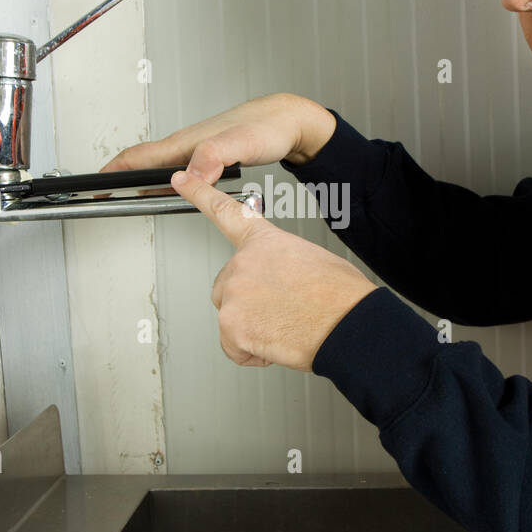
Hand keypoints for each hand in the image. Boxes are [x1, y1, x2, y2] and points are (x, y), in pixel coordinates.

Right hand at [94, 93, 335, 195]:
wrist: (289, 120)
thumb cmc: (268, 126)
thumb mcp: (242, 142)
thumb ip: (215, 155)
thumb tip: (189, 175)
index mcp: (187, 142)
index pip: (140, 156)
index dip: (113, 170)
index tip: (94, 186)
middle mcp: (188, 145)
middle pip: (144, 163)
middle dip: (119, 180)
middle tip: (103, 198)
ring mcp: (198, 152)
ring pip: (161, 169)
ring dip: (141, 183)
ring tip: (127, 199)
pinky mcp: (210, 159)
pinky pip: (180, 173)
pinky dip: (168, 185)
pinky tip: (173, 194)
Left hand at [171, 168, 375, 371]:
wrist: (351, 325)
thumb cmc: (340, 296)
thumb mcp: (311, 260)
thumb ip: (279, 264)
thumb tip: (278, 281)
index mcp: (264, 242)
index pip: (226, 212)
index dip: (200, 194)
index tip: (180, 180)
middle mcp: (243, 263)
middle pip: (228, 286)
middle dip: (250, 303)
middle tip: (283, 310)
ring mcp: (235, 294)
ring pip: (231, 318)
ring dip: (253, 328)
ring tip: (286, 325)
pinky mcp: (232, 326)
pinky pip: (234, 347)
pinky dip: (253, 352)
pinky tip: (278, 341)